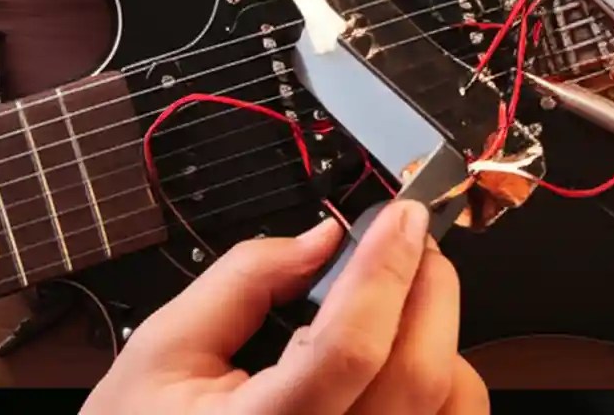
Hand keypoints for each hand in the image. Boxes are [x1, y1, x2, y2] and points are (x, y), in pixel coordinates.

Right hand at [81, 200, 488, 414]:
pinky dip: (445, 377)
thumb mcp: (164, 349)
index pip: (347, 348)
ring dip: (437, 334)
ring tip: (394, 304)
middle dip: (428, 286)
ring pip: (449, 400)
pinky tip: (397, 356)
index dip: (384, 270)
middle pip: (418, 373)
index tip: (401, 216)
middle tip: (410, 240)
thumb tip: (323, 238)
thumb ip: (243, 280)